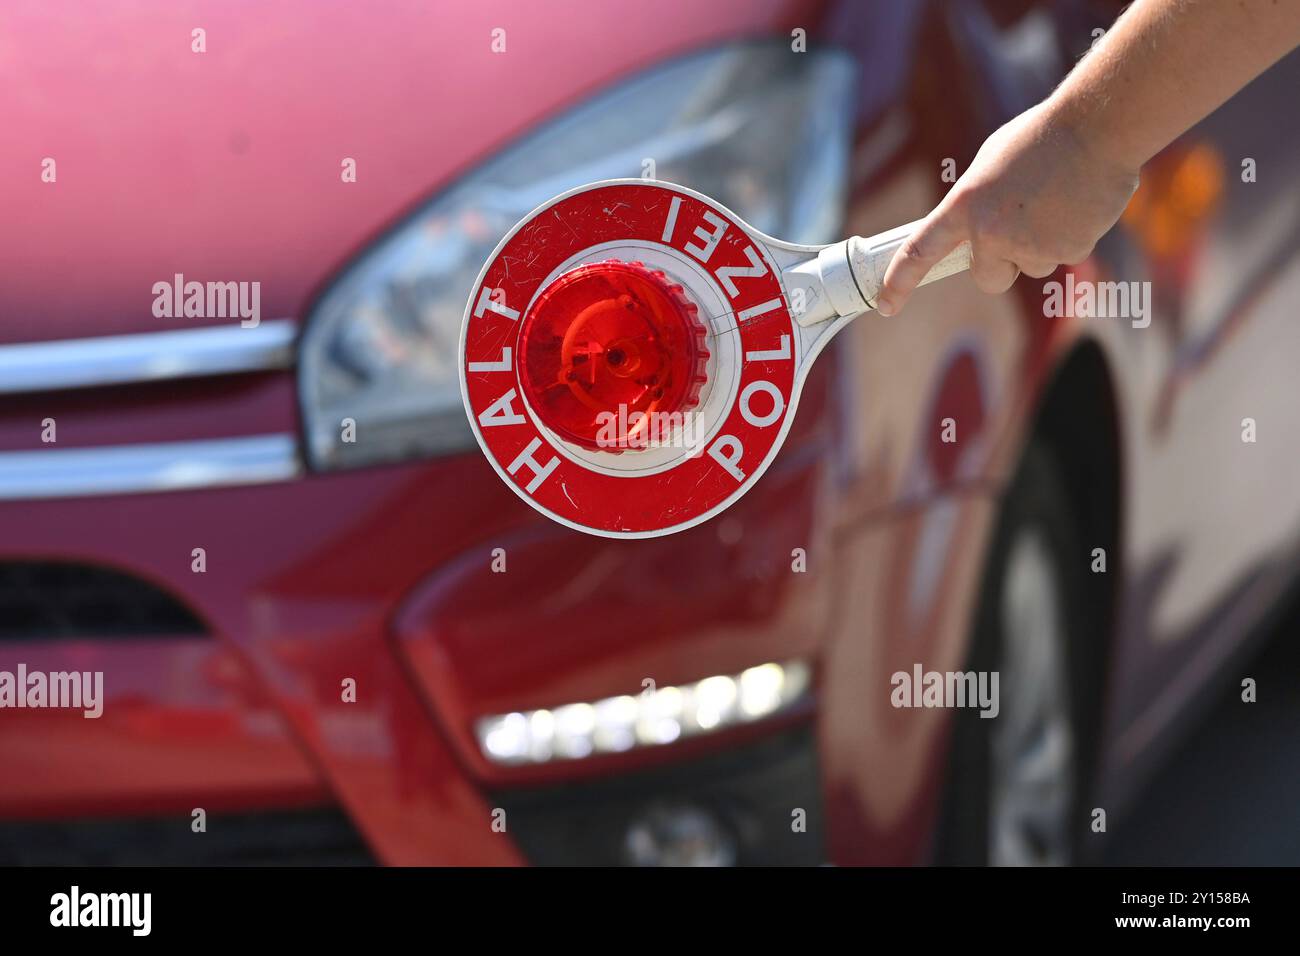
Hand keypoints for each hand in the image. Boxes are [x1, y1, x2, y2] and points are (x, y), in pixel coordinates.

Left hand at [875, 99, 1140, 314]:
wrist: (1098, 126)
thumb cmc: (1042, 137)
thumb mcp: (990, 164)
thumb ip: (976, 203)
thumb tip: (971, 234)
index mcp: (966, 204)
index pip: (922, 250)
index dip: (901, 281)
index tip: (885, 305)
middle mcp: (993, 231)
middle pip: (989, 278)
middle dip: (1002, 263)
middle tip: (1021, 228)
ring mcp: (1031, 245)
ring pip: (1032, 267)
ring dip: (1042, 246)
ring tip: (1057, 202)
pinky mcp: (1069, 250)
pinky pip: (1064, 257)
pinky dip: (1071, 237)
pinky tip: (1078, 204)